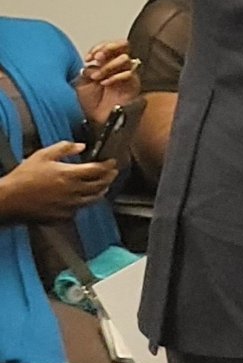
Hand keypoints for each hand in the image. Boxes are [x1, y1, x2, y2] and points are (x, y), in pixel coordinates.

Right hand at [0, 142, 117, 222]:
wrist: (9, 200)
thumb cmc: (24, 177)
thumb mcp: (43, 155)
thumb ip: (64, 148)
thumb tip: (81, 146)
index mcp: (70, 175)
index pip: (99, 170)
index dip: (109, 165)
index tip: (113, 162)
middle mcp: (74, 192)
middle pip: (101, 185)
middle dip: (109, 178)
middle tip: (112, 173)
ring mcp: (69, 206)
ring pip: (93, 199)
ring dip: (100, 191)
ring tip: (103, 186)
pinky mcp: (62, 217)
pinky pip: (79, 210)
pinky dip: (84, 203)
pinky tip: (82, 198)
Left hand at [74, 39, 138, 123]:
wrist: (98, 120)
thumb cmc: (91, 104)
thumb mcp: (81, 83)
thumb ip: (87, 68)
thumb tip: (92, 62)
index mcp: (106, 62)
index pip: (109, 45)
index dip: (99, 47)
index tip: (89, 57)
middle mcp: (119, 65)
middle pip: (123, 44)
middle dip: (109, 48)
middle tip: (98, 58)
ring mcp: (128, 73)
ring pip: (125, 58)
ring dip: (108, 66)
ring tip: (98, 77)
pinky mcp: (134, 84)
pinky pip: (129, 73)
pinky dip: (115, 77)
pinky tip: (105, 83)